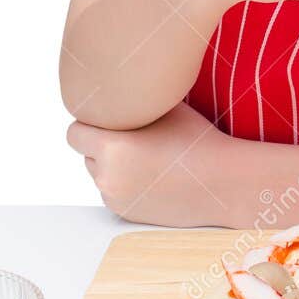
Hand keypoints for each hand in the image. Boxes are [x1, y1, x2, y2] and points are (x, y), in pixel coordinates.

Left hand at [67, 101, 228, 225]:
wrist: (224, 183)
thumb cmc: (197, 140)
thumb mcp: (164, 108)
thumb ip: (133, 100)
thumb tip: (117, 83)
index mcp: (111, 147)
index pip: (74, 134)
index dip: (87, 124)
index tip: (105, 119)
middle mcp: (107, 177)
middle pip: (87, 154)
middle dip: (102, 145)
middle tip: (133, 136)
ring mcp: (116, 199)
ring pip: (100, 174)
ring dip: (113, 165)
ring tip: (148, 156)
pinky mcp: (126, 214)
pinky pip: (114, 192)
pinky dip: (126, 184)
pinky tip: (154, 175)